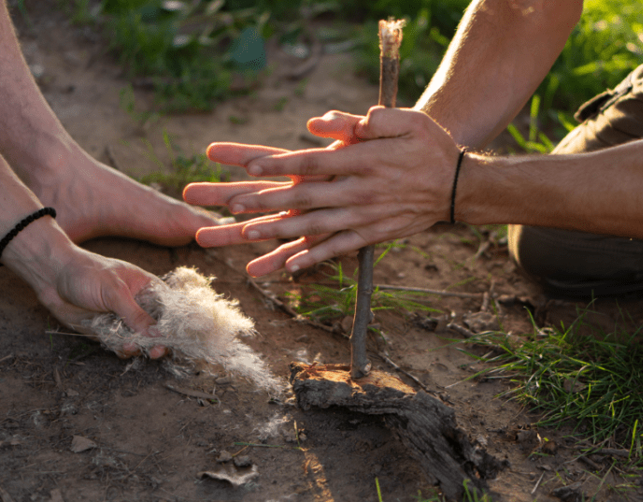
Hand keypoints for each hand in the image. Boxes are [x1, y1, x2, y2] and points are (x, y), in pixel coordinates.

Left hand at [36, 246, 166, 358]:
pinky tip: (121, 348)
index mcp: (149, 289)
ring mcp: (125, 320)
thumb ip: (135, 314)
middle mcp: (140, 306)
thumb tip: (157, 334)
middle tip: (158, 351)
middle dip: (159, 341)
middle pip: (158, 329)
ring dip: (139, 347)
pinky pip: (122, 346)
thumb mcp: (115, 291)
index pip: (170, 309)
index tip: (175, 338)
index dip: (175, 324)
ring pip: (141, 340)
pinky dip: (123, 350)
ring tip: (131, 348)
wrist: (52, 278)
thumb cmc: (87, 273)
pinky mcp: (109, 332)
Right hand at [184, 110, 385, 275]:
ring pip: (271, 226)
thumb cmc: (397, 152)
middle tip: (187, 194)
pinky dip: (282, 260)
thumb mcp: (374, 135)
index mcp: (314, 166)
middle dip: (223, 193)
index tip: (210, 151)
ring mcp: (316, 213)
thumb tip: (316, 123)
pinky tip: (258, 271)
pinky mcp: (332, 233)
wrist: (423, 178)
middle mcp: (307, 190)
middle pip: (258, 193)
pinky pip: (302, 250)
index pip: (271, 158)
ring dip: (238, 233)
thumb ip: (347, 127)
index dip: (243, 155)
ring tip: (202, 239)